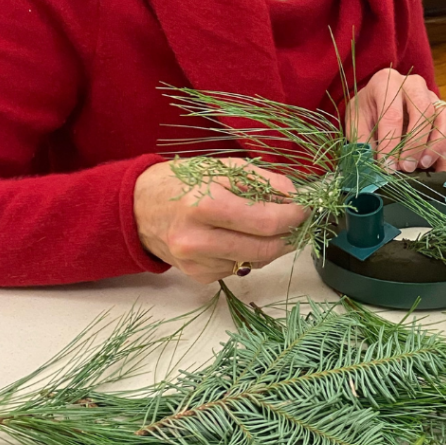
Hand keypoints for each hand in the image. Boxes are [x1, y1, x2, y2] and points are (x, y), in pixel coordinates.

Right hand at [133, 158, 307, 283]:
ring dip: (272, 244)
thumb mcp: (224, 167)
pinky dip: (248, 253)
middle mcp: (198, 240)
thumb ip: (264, 181)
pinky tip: (237, 236)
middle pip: (265, 249)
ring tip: (270, 225)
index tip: (305, 208)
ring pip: (256, 261)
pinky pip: (238, 268)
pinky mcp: (198, 276)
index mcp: (206, 205)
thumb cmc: (183, 182)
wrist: (140, 207)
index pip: (266, 222)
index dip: (294, 216)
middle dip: (290, 235)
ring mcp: (197, 262)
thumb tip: (295, 197)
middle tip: (300, 222)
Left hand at [347, 68, 445, 171]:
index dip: (390, 143)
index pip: (392, 114)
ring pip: (444, 118)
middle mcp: (413, 85)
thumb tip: (376, 164)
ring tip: (423, 165)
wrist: (378, 102)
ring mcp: (432, 97)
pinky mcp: (443, 111)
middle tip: (406, 167)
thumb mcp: (356, 122)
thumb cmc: (367, 111)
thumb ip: (363, 140)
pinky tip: (436, 169)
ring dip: (436, 145)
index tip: (387, 167)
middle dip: (415, 144)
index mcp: (386, 82)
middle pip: (423, 112)